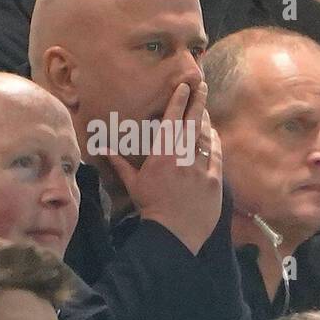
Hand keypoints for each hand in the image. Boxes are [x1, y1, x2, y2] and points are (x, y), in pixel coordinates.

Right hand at [105, 80, 222, 254]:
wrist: (172, 234)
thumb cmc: (150, 208)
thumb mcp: (134, 184)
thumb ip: (121, 163)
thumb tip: (104, 149)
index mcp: (163, 154)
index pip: (173, 120)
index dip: (179, 100)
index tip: (185, 86)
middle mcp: (183, 156)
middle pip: (194, 122)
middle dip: (199, 101)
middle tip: (203, 86)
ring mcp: (201, 167)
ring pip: (206, 137)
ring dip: (206, 122)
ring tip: (205, 112)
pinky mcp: (214, 180)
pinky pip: (216, 156)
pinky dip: (214, 143)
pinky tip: (213, 136)